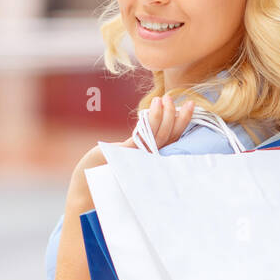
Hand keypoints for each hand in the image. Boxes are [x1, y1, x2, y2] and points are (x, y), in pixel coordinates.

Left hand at [75, 93, 195, 170]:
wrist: (88, 181)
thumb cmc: (108, 165)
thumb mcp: (128, 151)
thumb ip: (143, 141)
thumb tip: (156, 118)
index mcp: (153, 159)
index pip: (174, 139)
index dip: (183, 122)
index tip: (190, 104)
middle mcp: (150, 161)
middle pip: (170, 137)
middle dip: (177, 116)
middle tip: (177, 99)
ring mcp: (141, 158)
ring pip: (160, 135)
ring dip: (165, 114)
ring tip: (164, 98)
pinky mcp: (129, 153)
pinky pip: (145, 135)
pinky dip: (152, 119)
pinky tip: (154, 106)